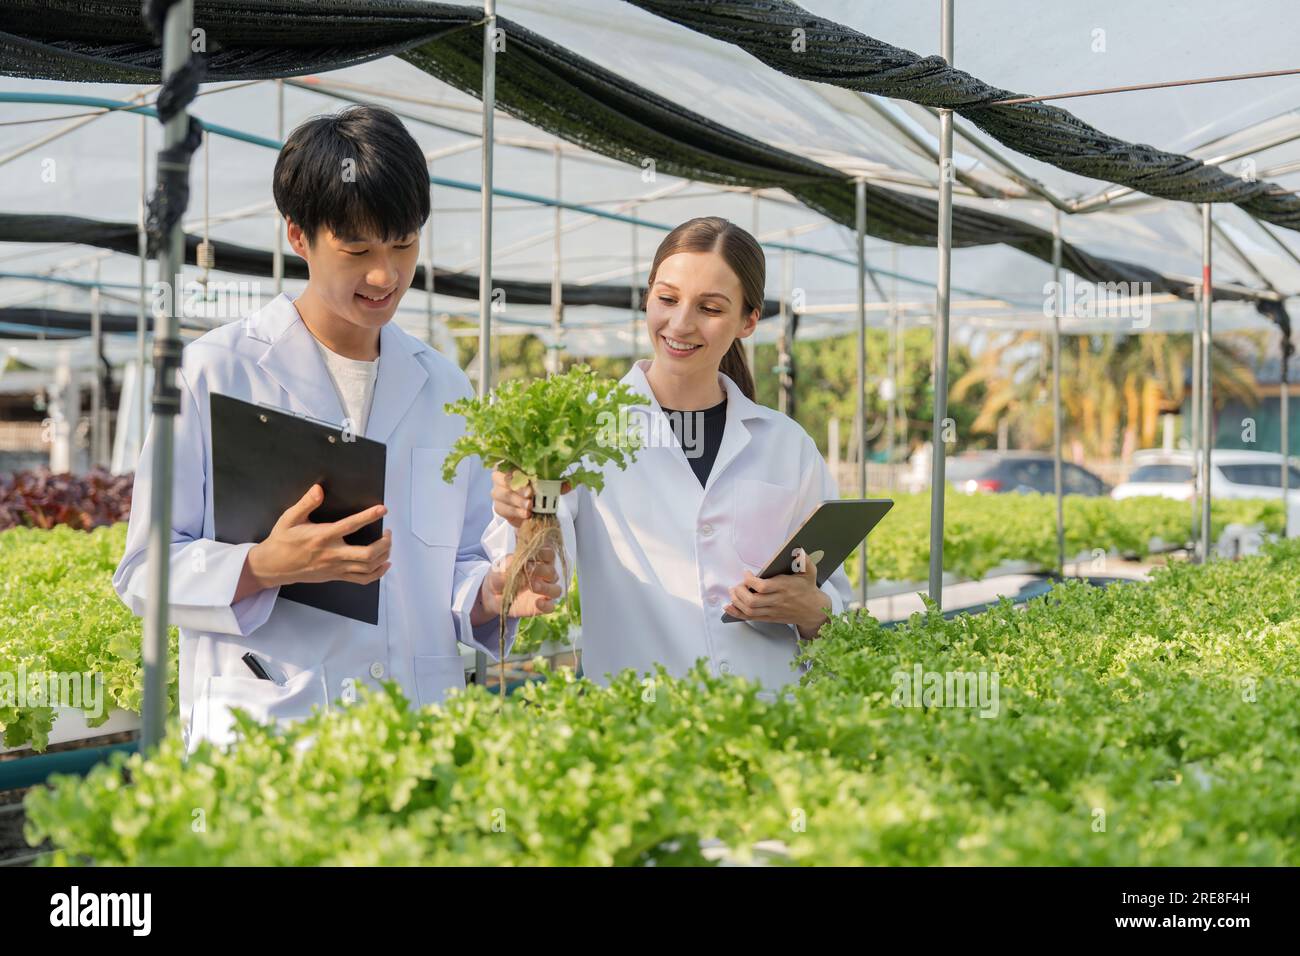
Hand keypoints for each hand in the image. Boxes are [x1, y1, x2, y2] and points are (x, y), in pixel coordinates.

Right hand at [244, 484, 391, 590]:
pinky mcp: (336, 576)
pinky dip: (377, 573)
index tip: (382, 509)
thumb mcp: (290, 518)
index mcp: (322, 536)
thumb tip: (318, 489)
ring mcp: (335, 568)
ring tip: (387, 543)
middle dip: (384, 543)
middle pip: (367, 554)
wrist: (273, 566)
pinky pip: (362, 579)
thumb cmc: (282, 540)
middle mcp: (332, 554)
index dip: (368, 516)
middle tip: (388, 532)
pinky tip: (384, 564)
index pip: (350, 526)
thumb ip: (306, 503)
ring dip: (383, 556)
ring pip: (368, 567)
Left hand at [473, 546, 563, 621]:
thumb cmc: (500, 575)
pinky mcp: (541, 606)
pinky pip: (550, 607)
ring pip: (556, 590)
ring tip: (534, 586)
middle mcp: (545, 576)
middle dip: (542, 570)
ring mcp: (545, 592)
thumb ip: (509, 563)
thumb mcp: (500, 567)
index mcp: (539, 562)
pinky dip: (546, 605)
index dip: (545, 553)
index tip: (534, 553)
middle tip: (528, 570)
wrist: (492, 594)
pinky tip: (537, 602)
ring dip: (547, 588)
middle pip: (552, 572)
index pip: (549, 554)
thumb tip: (519, 560)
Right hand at [491, 469, 571, 527]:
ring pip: (503, 495)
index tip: (529, 478)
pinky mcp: (498, 507)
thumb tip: (569, 484)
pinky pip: (503, 509)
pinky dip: (515, 512)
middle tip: (530, 494)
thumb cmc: (537, 489)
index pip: (508, 463)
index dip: (518, 471)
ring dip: (517, 501)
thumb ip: (556, 482)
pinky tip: (525, 514)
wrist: (531, 510)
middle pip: (504, 479)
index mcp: (509, 463)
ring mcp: (496, 492)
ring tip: (529, 507)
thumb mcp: (548, 482)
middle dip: (518, 487)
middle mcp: (499, 476)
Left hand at [724, 548, 831, 640]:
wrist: (813, 611)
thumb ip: (805, 560)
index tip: (746, 573)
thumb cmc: (808, 588)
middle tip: (737, 584)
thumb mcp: (810, 572)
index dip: (750, 580)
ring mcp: (772, 611)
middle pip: (752, 601)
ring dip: (736, 601)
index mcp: (784, 588)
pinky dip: (737, 613)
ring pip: (750, 611)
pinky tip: (728, 607)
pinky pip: (751, 618)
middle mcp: (777, 601)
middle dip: (740, 592)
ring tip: (732, 592)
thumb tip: (799, 549)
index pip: (763, 587)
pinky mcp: (769, 618)